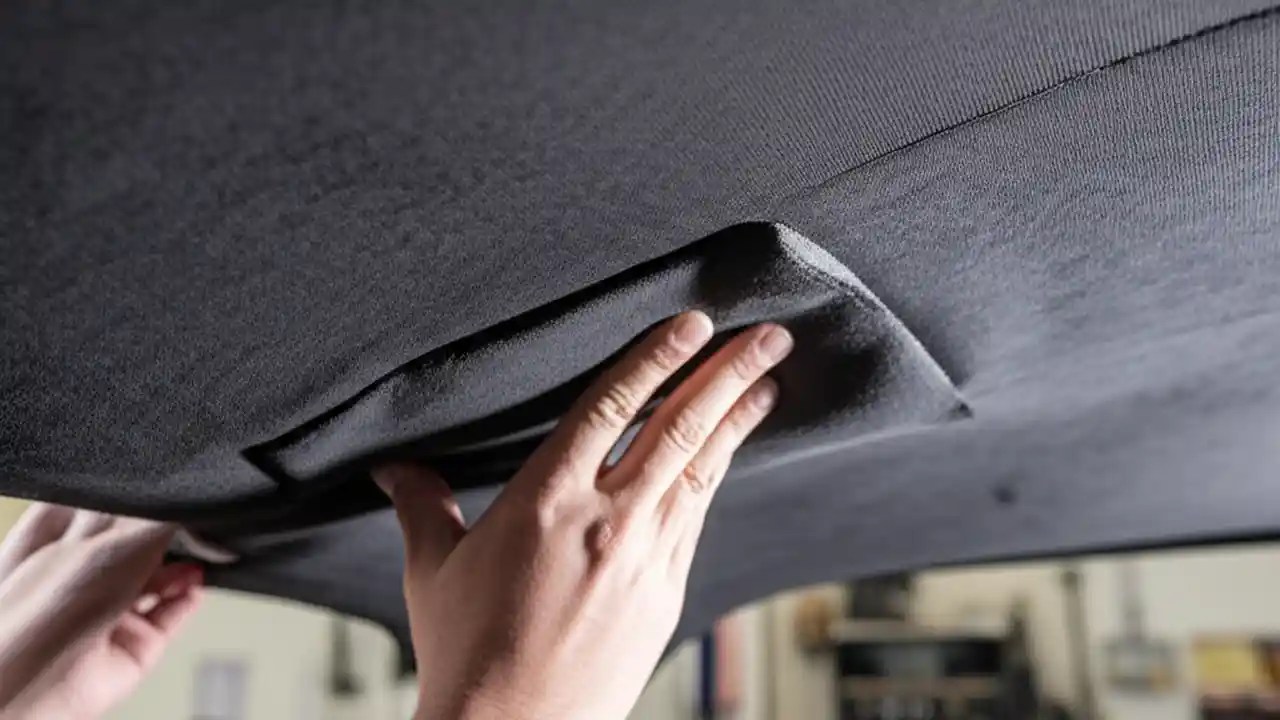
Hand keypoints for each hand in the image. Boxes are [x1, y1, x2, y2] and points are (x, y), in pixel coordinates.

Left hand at [0, 505, 202, 719]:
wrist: (33, 686)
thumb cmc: (45, 612)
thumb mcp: (113, 544)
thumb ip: (160, 520)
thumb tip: (194, 506)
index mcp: (60, 541)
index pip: (110, 508)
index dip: (143, 501)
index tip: (174, 496)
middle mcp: (84, 577)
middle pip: (139, 543)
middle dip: (170, 533)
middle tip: (193, 524)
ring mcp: (109, 612)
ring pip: (159, 580)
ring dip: (184, 565)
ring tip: (203, 552)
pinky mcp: (132, 645)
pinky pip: (171, 616)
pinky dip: (190, 598)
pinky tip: (198, 581)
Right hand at [375, 311, 790, 719]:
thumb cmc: (466, 653)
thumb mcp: (433, 570)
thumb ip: (422, 507)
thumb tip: (392, 469)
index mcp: (545, 500)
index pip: (611, 407)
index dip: (656, 358)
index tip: (694, 324)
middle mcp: (605, 521)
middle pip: (677, 428)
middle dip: (727, 374)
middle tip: (770, 335)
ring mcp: (643, 560)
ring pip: (700, 471)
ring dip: (737, 420)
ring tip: (769, 381)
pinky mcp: (664, 596)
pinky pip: (695, 519)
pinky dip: (714, 477)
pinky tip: (728, 454)